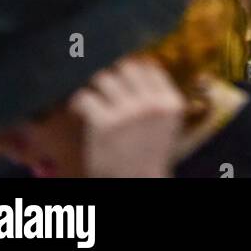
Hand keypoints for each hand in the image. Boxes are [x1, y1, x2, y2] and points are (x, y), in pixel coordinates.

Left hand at [66, 58, 185, 177]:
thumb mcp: (167, 125)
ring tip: (94, 99)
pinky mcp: (103, 123)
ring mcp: (127, 113)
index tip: (125, 79)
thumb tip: (142, 65)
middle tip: (108, 89)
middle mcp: (151, 104)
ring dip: (97, 89)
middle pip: (127, 68)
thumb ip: (159, 97)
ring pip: (105, 79)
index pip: (150, 68)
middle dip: (116, 77)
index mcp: (171, 103)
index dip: (135, 72)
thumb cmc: (149, 156)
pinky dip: (79, 102)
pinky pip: (86, 97)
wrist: (136, 186)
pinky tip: (79, 108)